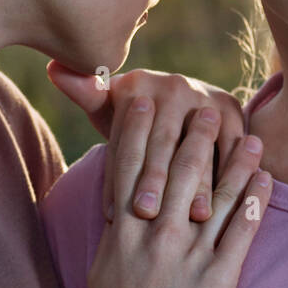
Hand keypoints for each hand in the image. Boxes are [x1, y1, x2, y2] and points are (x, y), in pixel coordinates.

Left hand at [48, 61, 246, 222]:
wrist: (188, 107)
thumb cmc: (137, 123)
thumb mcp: (111, 111)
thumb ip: (87, 96)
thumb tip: (54, 70)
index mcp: (137, 84)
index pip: (126, 138)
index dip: (118, 177)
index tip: (113, 213)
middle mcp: (172, 85)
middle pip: (161, 143)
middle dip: (155, 181)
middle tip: (148, 216)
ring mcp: (205, 95)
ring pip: (198, 148)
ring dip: (197, 185)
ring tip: (192, 217)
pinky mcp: (233, 111)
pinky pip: (228, 149)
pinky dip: (225, 177)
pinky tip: (221, 207)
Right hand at [87, 97, 270, 287]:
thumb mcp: (104, 267)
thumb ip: (114, 227)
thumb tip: (117, 190)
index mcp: (123, 231)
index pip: (129, 166)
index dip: (137, 128)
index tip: (143, 97)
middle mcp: (156, 236)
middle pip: (178, 171)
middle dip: (194, 134)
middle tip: (207, 105)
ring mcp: (189, 255)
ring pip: (217, 195)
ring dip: (237, 161)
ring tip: (252, 137)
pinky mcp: (218, 278)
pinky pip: (242, 231)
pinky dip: (256, 202)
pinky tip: (267, 180)